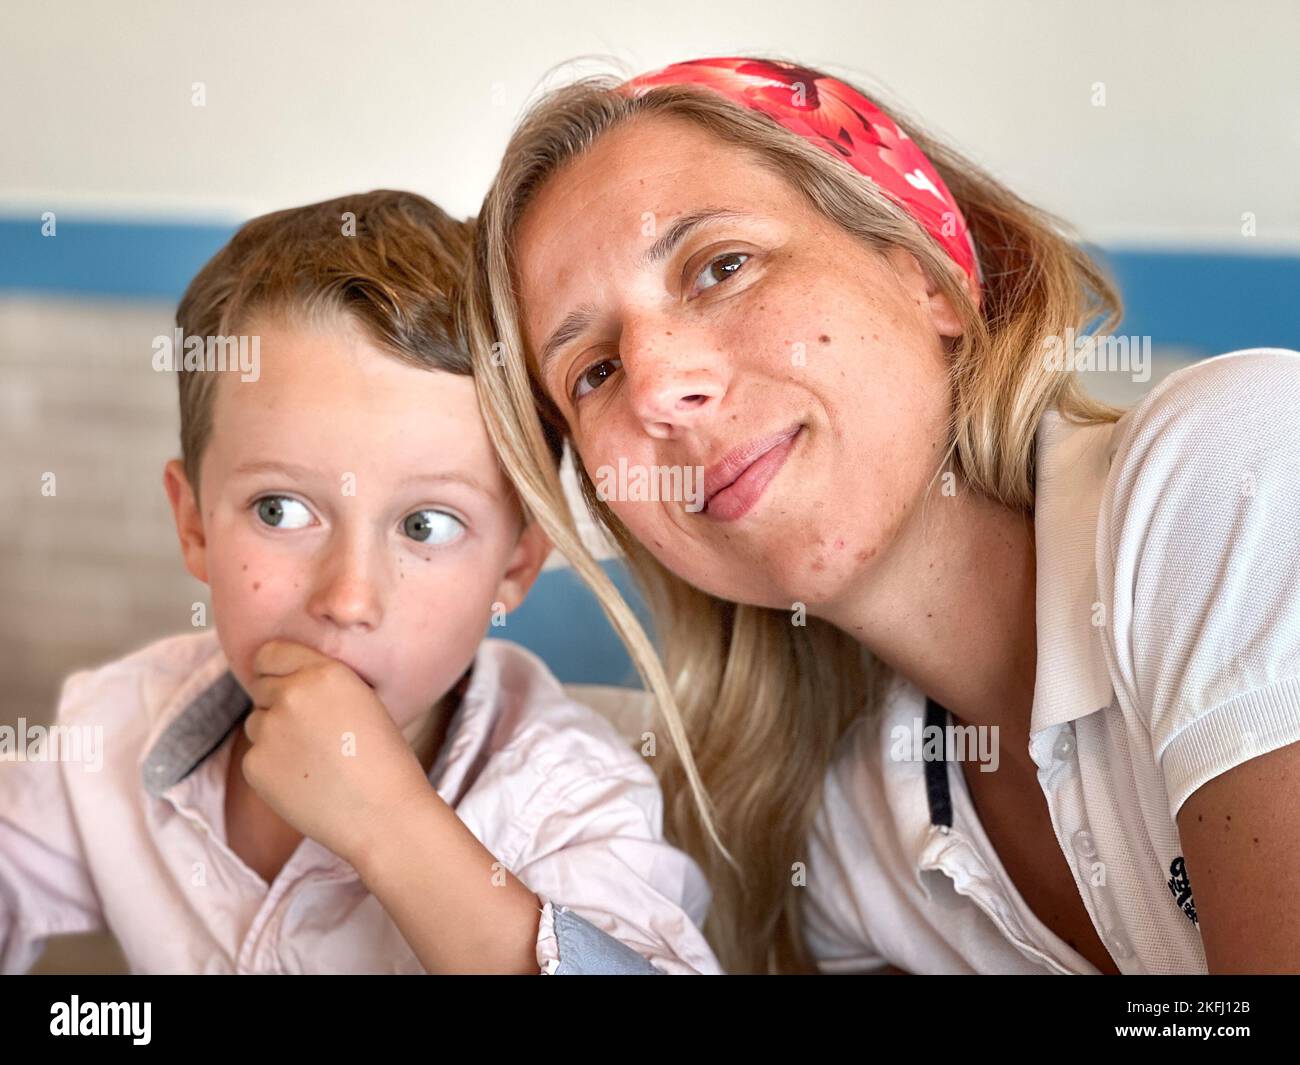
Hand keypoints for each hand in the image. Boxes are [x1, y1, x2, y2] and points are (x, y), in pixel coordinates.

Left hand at [241, 639, 433, 866]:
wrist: (383, 815)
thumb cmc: (385, 760)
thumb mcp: (362, 701)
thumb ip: (322, 684)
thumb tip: (288, 682)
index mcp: (324, 672)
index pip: (271, 653)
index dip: (275, 668)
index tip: (281, 681)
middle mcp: (291, 694)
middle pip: (262, 687)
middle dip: (278, 703)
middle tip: (309, 732)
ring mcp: (269, 730)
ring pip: (256, 723)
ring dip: (275, 735)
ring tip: (314, 760)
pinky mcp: (255, 765)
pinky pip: (255, 757)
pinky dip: (273, 768)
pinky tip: (305, 781)